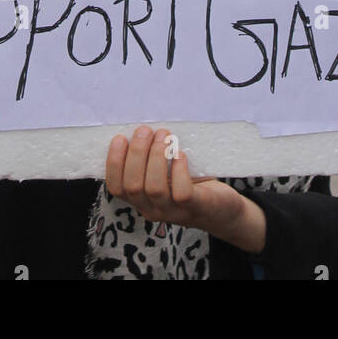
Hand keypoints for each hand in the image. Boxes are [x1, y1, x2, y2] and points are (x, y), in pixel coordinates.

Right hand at [105, 126, 266, 254]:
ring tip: (164, 136)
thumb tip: (143, 126)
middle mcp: (152, 209)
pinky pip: (181, 192)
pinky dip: (178, 169)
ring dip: (157, 157)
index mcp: (141, 199)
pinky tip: (181, 154)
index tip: (120, 137)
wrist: (223, 209)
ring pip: (154, 188)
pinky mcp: (194, 207)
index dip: (114, 163)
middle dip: (137, 154)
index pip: (117, 188)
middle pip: (133, 186)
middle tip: (145, 130)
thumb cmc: (191, 183)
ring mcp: (173, 212)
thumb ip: (152, 157)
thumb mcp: (167, 173)